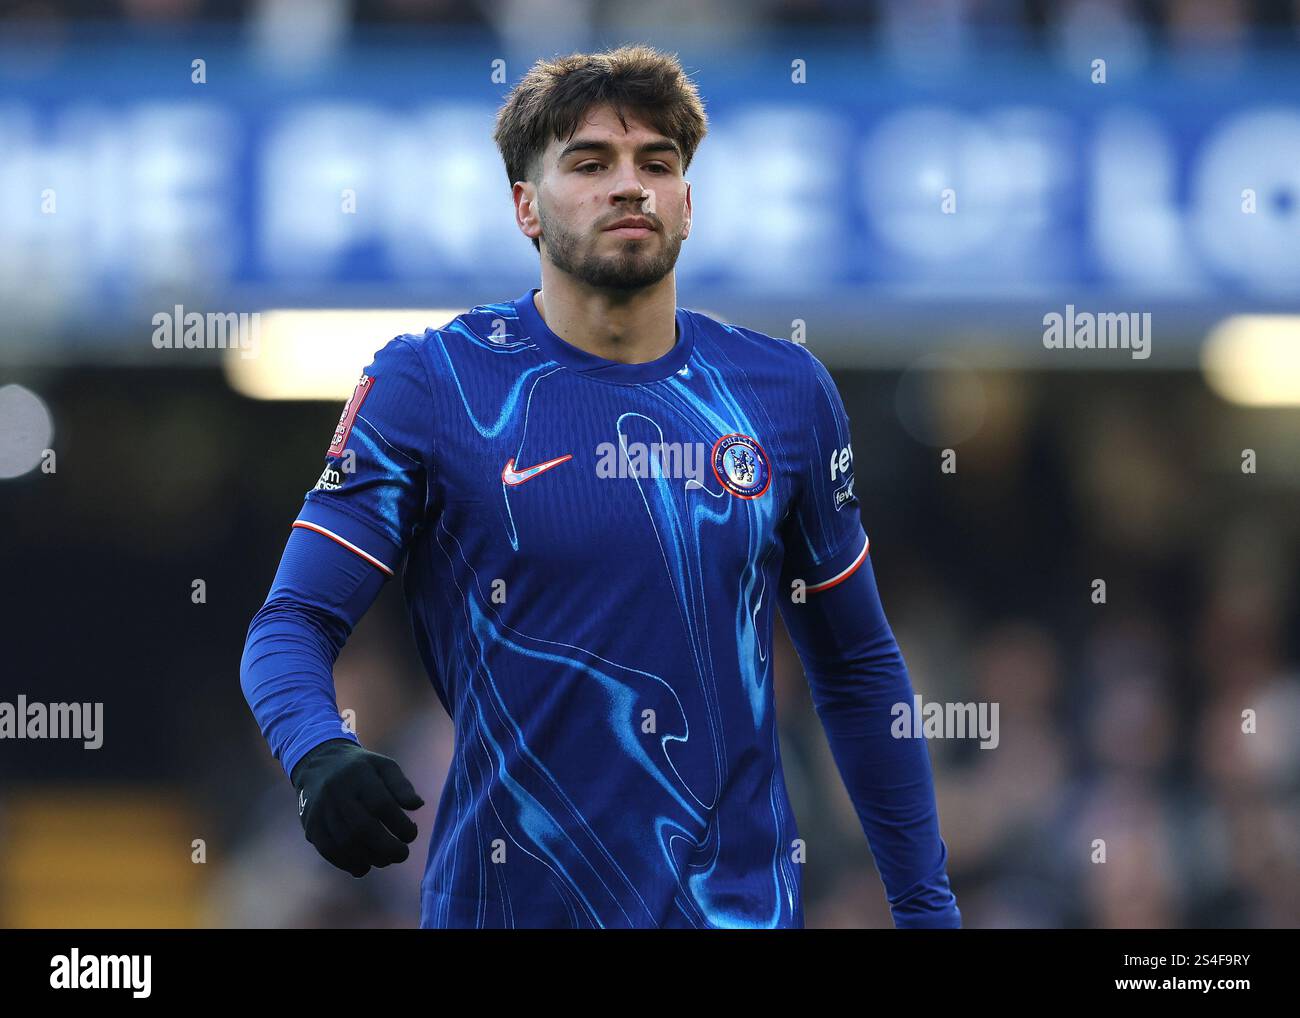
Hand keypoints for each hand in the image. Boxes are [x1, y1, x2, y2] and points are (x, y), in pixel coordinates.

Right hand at [290, 738, 424, 876]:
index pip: (382, 804)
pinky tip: (363, 867)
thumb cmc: (361, 769)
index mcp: (359, 775)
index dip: (400, 825)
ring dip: (369, 858)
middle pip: (363, 828)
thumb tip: (418, 805)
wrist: (319, 764)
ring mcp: (321, 811)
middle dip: (387, 848)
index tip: (412, 833)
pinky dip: (347, 864)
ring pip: (345, 843)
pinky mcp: (311, 826)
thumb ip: (402, 786)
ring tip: (385, 860)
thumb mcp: (384, 766)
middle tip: (402, 854)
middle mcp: (337, 792)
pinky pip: (328, 851)